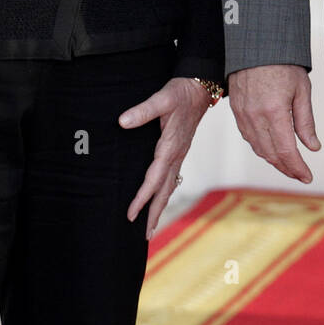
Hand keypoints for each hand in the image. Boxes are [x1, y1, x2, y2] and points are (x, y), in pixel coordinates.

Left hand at [119, 77, 210, 239]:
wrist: (201, 88)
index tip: (131, 214)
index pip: (154, 179)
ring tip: (151, 226)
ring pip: (169, 187)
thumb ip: (142, 111)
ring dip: (160, 207)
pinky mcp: (180, 151)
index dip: (142, 198)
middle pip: (164, 191)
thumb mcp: (162, 98)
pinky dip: (164, 193)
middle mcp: (176, 155)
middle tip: (144, 236)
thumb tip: (122, 122)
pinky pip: (172, 178)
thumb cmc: (180, 93)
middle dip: (154, 213)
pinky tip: (160, 198)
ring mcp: (180, 155)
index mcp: (170, 147)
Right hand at [228, 64, 320, 182]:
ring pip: (258, 148)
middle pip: (271, 154)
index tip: (308, 176)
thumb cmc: (282, 64)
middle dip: (287, 168)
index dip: (297, 168)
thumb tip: (313, 147)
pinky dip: (261, 147)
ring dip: (274, 161)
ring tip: (289, 165)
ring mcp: (243, 114)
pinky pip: (248, 137)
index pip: (286, 151)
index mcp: (274, 112)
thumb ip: (306, 121)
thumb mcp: (302, 90)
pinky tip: (272, 148)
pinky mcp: (236, 110)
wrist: (257, 45)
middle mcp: (255, 117)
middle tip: (301, 174)